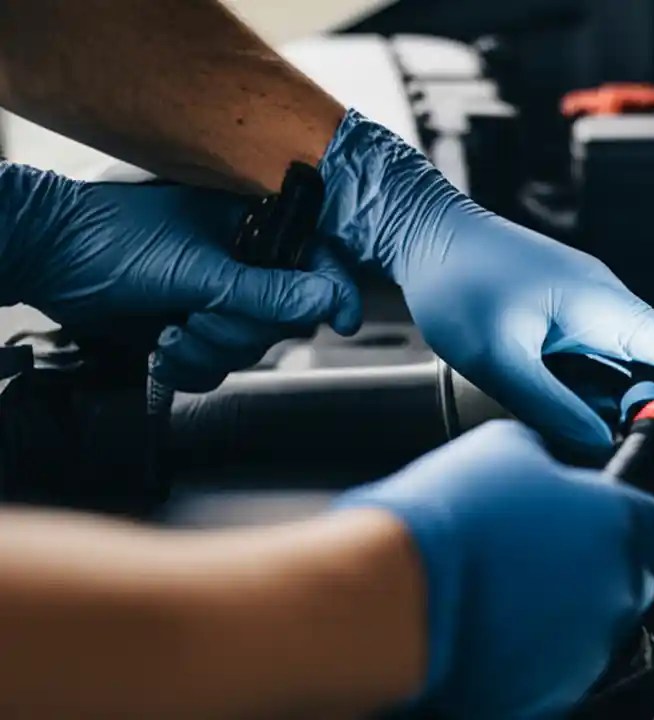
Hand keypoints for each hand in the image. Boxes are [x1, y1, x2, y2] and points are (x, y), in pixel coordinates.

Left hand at [0, 163, 360, 390]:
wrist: (46, 264)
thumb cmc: (109, 240)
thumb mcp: (196, 269)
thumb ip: (265, 291)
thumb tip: (326, 300)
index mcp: (252, 223)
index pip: (317, 258)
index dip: (334, 290)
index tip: (344, 320)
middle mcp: (243, 258)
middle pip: (286, 316)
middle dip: (241, 329)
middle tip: (202, 318)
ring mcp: (220, 294)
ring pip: (253, 345)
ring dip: (211, 350)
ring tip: (172, 332)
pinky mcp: (197, 324)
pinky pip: (222, 363)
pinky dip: (193, 366)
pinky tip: (165, 347)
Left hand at [317, 110, 653, 453]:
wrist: (424, 233)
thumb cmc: (459, 279)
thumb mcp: (500, 356)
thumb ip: (553, 405)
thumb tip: (598, 442)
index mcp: (606, 307)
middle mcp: (606, 308)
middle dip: (651, 412)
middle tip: (621, 444)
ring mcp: (585, 313)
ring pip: (620, 373)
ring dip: (610, 405)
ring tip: (566, 416)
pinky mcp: (563, 320)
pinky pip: (592, 365)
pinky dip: (586, 392)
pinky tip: (555, 402)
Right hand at [333, 420, 653, 718]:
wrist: (396, 595)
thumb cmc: (448, 520)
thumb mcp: (505, 445)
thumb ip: (546, 456)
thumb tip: (546, 464)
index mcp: (618, 524)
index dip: (632, 520)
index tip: (605, 519)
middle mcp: (616, 591)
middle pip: (628, 580)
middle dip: (594, 568)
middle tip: (538, 554)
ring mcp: (586, 650)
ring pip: (590, 629)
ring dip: (559, 612)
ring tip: (501, 592)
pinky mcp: (549, 694)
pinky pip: (551, 670)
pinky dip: (527, 654)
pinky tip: (486, 629)